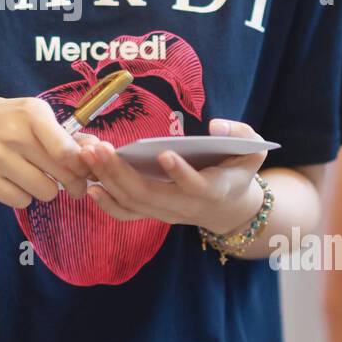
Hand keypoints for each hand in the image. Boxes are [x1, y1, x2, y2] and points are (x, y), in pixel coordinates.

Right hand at [0, 97, 89, 208]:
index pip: (66, 151)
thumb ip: (68, 136)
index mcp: (31, 115)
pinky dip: (23, 196)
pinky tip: (15, 181)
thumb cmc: (10, 121)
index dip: (82, 167)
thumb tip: (99, 151)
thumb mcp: (37, 116)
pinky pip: (21, 201)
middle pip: (60, 175)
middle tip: (73, 184)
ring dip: (47, 189)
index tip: (86, 171)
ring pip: (44, 192)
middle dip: (73, 183)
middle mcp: (12, 134)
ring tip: (37, 176)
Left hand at [76, 118, 265, 230]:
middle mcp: (186, 207)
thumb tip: (215, 127)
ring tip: (88, 155)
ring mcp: (167, 213)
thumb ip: (242, 136)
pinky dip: (107, 204)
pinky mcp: (154, 214)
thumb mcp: (253, 151)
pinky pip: (127, 214)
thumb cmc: (238, 170)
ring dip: (108, 179)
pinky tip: (90, 185)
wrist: (230, 207)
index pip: (196, 186)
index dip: (181, 173)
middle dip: (121, 172)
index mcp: (214, 189)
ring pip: (134, 202)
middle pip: (150, 195)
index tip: (165, 153)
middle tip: (99, 148)